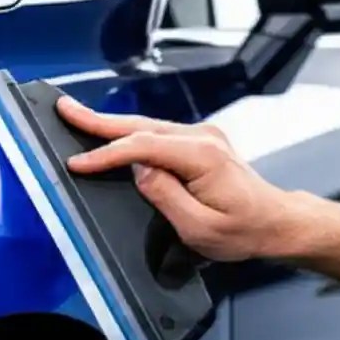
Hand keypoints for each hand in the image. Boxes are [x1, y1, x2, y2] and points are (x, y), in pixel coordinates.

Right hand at [57, 96, 313, 261]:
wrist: (274, 222)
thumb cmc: (243, 230)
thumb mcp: (200, 228)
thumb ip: (166, 197)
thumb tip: (140, 171)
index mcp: (201, 156)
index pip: (142, 147)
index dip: (106, 154)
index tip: (77, 162)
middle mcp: (201, 138)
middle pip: (139, 125)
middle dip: (98, 119)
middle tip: (64, 108)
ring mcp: (201, 137)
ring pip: (146, 126)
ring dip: (110, 123)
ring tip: (77, 116)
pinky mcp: (199, 143)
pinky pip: (156, 133)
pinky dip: (129, 132)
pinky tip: (110, 131)